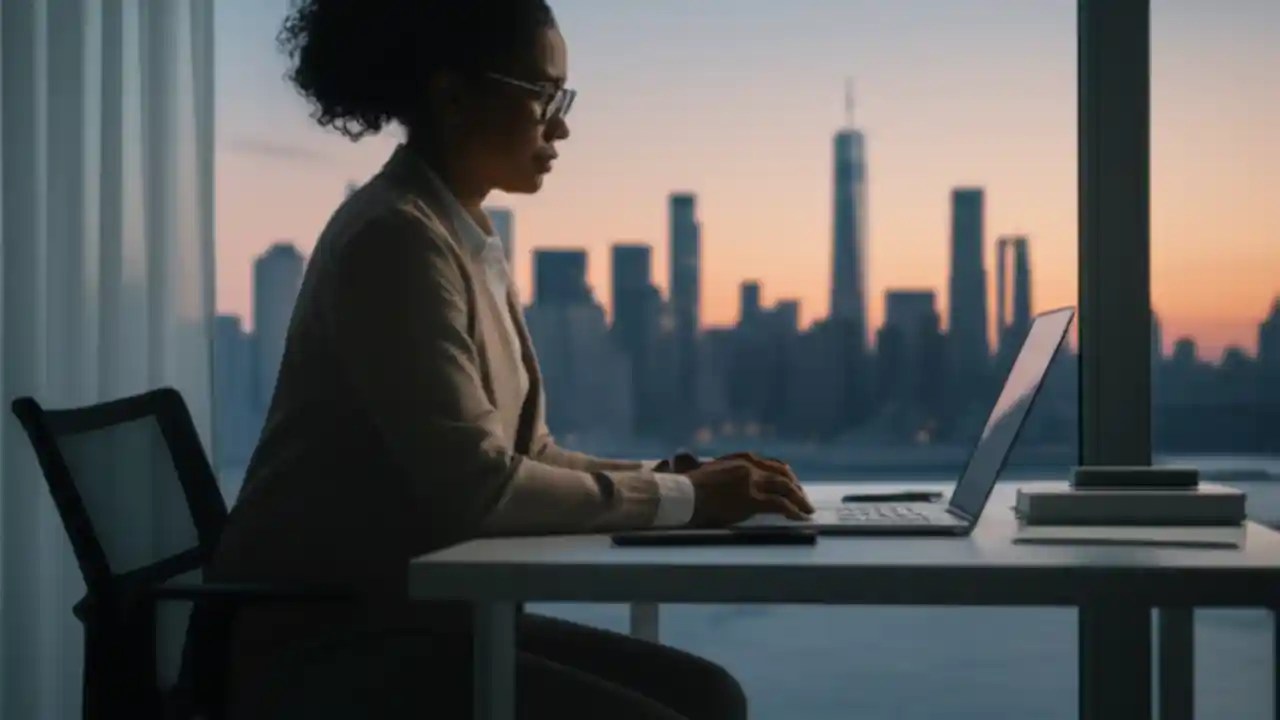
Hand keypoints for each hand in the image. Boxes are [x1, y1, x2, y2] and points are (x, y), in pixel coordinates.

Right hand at [685, 458, 814, 527]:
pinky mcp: (751, 499)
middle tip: (803, 498)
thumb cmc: (690, 487)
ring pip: (785, 488)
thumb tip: (738, 482)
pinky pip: (779, 504)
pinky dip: (793, 510)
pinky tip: (799, 517)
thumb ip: (729, 472)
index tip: (791, 480)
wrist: (684, 495)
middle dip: (796, 486)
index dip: (784, 473)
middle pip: (782, 474)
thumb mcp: (713, 471)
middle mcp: (749, 467)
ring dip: (799, 499)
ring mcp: (752, 482)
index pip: (770, 463)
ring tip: (807, 509)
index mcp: (740, 459)